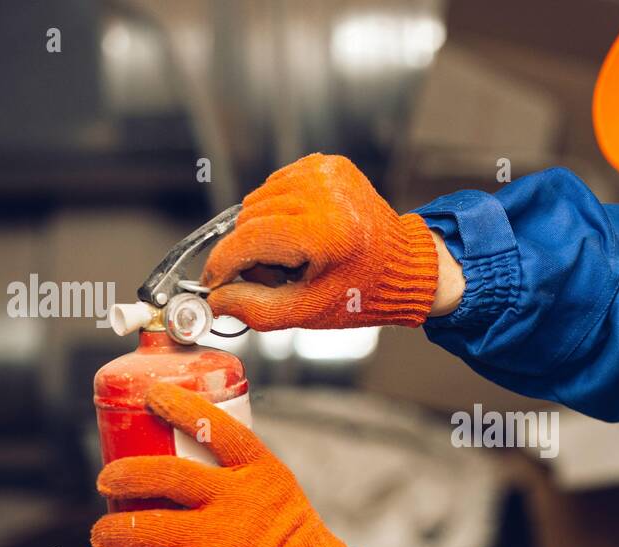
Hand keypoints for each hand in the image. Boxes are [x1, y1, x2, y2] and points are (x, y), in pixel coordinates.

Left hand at [91, 382, 353, 546]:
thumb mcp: (280, 497)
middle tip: (105, 481)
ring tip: (100, 536)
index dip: (182, 408)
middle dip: (126, 476)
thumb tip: (192, 478)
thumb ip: (240, 484)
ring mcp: (216, 539)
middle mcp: (235, 500)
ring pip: (146, 527)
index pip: (218, 428)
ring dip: (112, 531)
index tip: (152, 396)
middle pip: (166, 475)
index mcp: (260, 473)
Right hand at [203, 153, 441, 330]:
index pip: (250, 238)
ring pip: (258, 201)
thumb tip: (214, 300)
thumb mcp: (309, 310)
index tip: (214, 283)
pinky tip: (300, 233)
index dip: (224, 263)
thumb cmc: (363, 291)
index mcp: (325, 230)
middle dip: (249, 253)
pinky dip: (277, 211)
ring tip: (292, 257)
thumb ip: (256, 308)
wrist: (404, 266)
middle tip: (273, 277)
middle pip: (249, 219)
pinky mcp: (327, 164)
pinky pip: (276, 186)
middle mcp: (325, 192)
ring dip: (261, 232)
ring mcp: (326, 172)